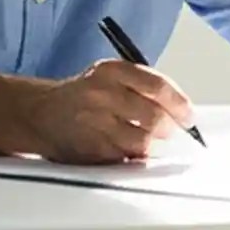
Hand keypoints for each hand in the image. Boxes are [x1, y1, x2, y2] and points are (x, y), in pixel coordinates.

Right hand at [27, 60, 194, 163]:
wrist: (40, 112)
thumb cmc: (84, 95)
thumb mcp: (110, 77)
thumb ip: (143, 87)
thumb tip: (181, 111)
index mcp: (111, 71)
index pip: (157, 86)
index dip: (179, 103)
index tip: (189, 116)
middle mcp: (102, 94)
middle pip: (154, 117)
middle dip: (170, 129)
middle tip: (173, 132)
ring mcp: (95, 123)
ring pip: (143, 142)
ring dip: (154, 146)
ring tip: (150, 142)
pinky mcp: (90, 148)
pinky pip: (126, 158)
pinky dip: (135, 157)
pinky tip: (129, 149)